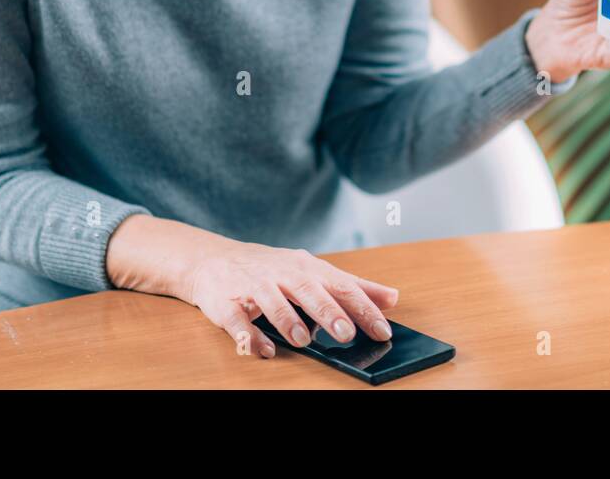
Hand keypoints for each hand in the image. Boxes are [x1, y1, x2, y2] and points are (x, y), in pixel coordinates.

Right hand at [187, 240, 399, 357]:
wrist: (216, 260)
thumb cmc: (274, 269)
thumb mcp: (315, 273)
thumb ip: (353, 287)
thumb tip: (393, 298)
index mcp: (307, 269)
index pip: (340, 287)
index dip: (363, 308)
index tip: (383, 330)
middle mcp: (282, 274)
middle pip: (308, 290)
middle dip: (328, 312)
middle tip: (347, 334)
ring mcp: (253, 286)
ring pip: (272, 300)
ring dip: (287, 320)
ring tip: (304, 340)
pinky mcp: (227, 301)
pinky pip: (237, 318)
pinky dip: (249, 334)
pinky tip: (263, 349)